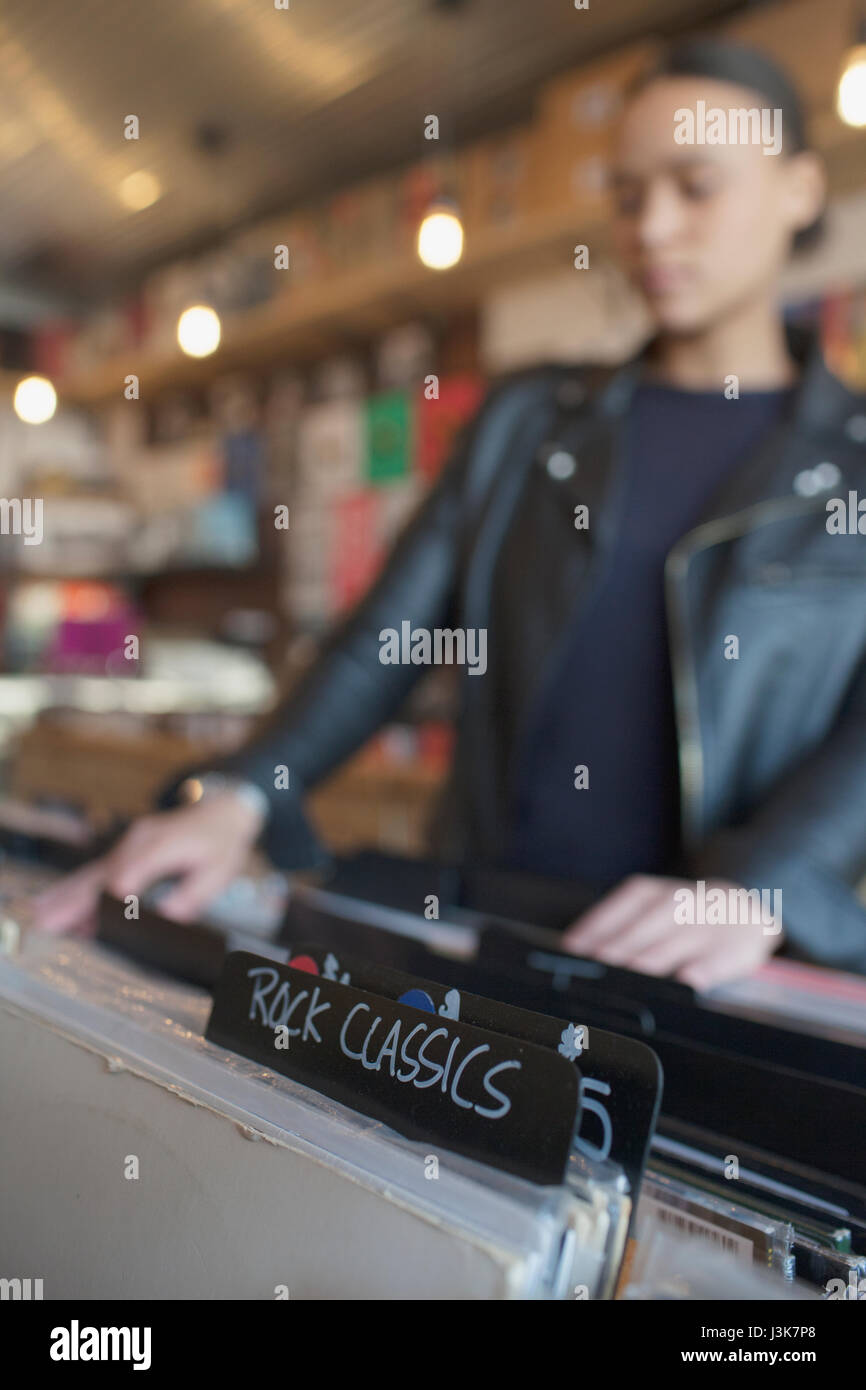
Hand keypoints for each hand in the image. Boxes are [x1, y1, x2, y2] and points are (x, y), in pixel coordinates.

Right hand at [30, 790, 265, 936]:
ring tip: (43, 916)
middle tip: (50, 922)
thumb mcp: (218, 871)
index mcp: (164, 843)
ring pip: (92, 873)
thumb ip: (192, 895)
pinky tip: (57, 904)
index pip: (131, 871)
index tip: (96, 920)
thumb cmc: (219, 843)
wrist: (219, 812)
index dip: (113, 895)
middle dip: (76, 900)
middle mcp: (139, 841)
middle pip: (102, 874)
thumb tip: (166, 916)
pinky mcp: (123, 852)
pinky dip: (76, 890)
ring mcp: (127, 845)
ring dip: (67, 896)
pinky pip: (96, 872)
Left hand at [560, 874, 783, 991]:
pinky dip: (700, 971)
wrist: (747, 909)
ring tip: (630, 975)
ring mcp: (706, 925)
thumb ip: (618, 926)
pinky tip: (686, 981)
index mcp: (652, 893)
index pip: (619, 907)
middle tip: (596, 966)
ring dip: (651, 959)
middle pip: (644, 926)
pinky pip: (715, 960)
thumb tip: (577, 951)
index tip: (573, 950)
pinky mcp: (733, 949)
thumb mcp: (651, 908)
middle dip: (618, 948)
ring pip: (674, 942)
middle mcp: (678, 903)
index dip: (595, 929)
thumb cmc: (684, 916)